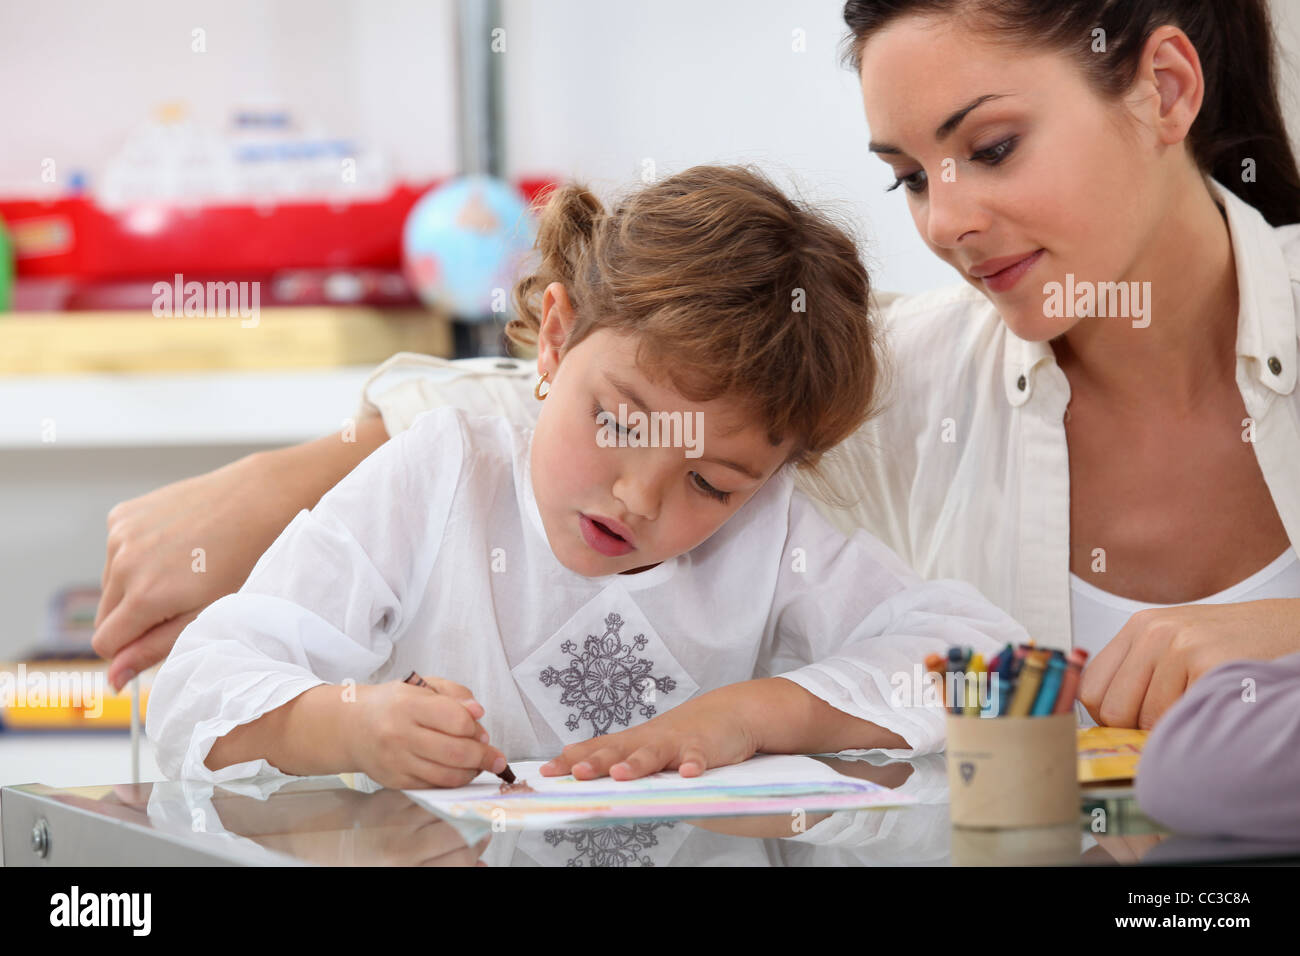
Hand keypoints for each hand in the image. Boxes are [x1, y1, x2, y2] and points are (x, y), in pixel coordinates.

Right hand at [93, 452, 293, 690]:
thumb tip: (113, 680)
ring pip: (109, 584)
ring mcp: (119, 535)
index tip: (156, 640)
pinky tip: (174, 547)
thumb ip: (156, 648)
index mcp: (145, 595)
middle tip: (178, 603)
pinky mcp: (121, 515)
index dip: (129, 650)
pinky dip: (135, 556)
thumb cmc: (244, 563)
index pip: (105, 644)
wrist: (258, 501)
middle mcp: (123, 564)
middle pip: (104, 616)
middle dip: (132, 620)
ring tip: (181, 572)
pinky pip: (115, 552)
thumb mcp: (208, 615)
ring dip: (134, 587)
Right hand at [350, 676, 507, 789]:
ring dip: (472, 773)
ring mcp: (397, 761)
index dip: (476, 728)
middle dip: (484, 757)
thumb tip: (478, 712)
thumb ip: (455, 693)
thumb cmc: (393, 704)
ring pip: (447, 776)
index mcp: (408, 705)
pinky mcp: (396, 781)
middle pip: (456, 752)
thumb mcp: (423, 686)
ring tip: (479, 766)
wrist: (353, 727)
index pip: (456, 720)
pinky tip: (459, 772)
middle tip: (496, 758)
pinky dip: (453, 782)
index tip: (484, 732)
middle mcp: (400, 734)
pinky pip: (434, 786)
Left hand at [538, 685, 760, 780]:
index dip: (571, 761)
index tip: (545, 772)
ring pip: (653, 753)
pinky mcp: (703, 747)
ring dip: (637, 763)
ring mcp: (676, 742)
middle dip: (596, 762)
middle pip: (618, 750)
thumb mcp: (644, 742)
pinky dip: (694, 764)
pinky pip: (698, 757)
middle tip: (576, 774)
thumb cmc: (681, 732)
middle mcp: (649, 740)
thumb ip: (613, 753)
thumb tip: (573, 763)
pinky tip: (689, 774)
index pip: (596, 749)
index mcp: (633, 741)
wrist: (729, 711)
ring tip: (621, 775)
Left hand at [1078, 599, 1299, 729]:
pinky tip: (1214, 706)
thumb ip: (1141, 675)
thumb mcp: (1176, 646)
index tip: (1129, 727)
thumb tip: (1107, 724)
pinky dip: (1197, 725)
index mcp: (1139, 627)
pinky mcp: (1209, 662)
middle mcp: (1154, 632)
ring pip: (1149, 720)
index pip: (1090, 690)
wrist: (1290, 629)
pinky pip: (1182, 718)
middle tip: (1170, 722)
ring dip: (1174, 727)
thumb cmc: (1232, 645)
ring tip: (1200, 707)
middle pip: (1113, 711)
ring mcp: (1181, 646)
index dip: (1107, 719)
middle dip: (1137, 730)